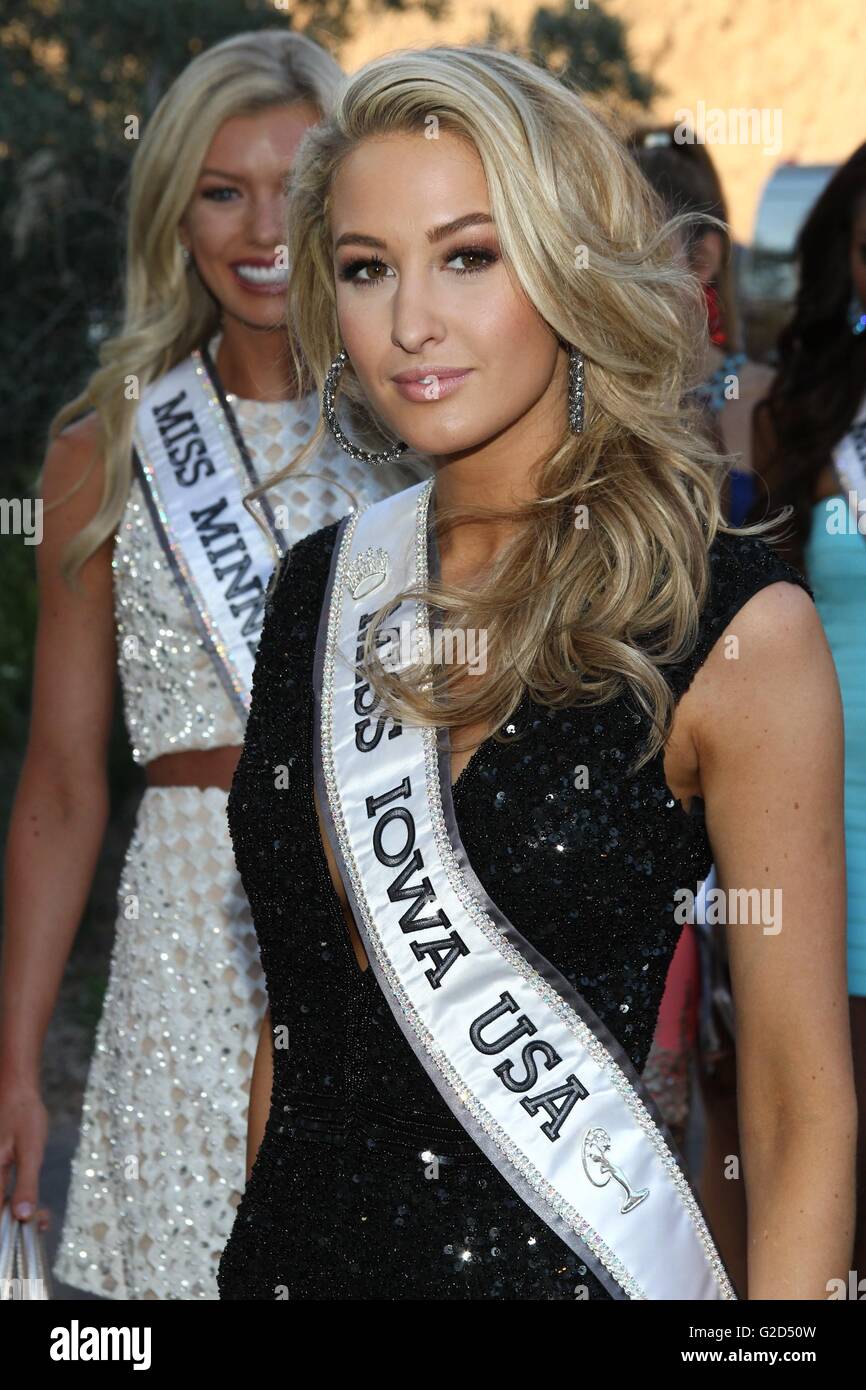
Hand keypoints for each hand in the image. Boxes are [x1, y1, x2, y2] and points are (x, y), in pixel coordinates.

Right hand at [0, 1078, 50, 1229]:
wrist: (16, 1091)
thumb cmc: (23, 1116)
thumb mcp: (31, 1150)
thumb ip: (26, 1183)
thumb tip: (22, 1216)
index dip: (13, 1230)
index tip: (38, 1227)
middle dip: (18, 1224)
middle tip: (44, 1221)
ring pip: (1, 1205)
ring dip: (18, 1215)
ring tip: (42, 1217)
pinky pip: (2, 1195)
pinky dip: (16, 1203)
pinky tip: (32, 1206)